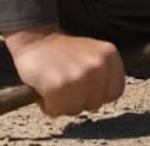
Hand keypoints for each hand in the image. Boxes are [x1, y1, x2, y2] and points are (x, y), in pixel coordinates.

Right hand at [2, 25, 125, 116]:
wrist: (34, 39)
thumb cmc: (63, 52)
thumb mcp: (93, 54)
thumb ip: (104, 75)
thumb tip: (102, 99)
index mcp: (110, 55)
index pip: (114, 93)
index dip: (97, 95)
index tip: (83, 86)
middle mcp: (98, 65)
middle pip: (95, 104)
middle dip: (79, 100)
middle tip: (66, 84)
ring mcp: (79, 76)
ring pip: (77, 109)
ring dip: (63, 104)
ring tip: (55, 85)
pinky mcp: (59, 86)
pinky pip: (57, 110)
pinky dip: (49, 105)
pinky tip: (45, 89)